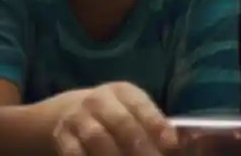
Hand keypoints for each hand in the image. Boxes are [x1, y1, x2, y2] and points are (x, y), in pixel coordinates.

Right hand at [52, 82, 175, 155]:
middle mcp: (99, 100)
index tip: (171, 147)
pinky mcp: (62, 138)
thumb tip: (178, 145)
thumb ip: (152, 124)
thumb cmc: (112, 114)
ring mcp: (78, 119)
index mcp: (123, 91)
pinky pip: (75, 153)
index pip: (142, 106)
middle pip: (122, 124)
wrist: (65, 112)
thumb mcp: (130, 109)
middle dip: (141, 148)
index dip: (157, 126)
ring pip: (98, 139)